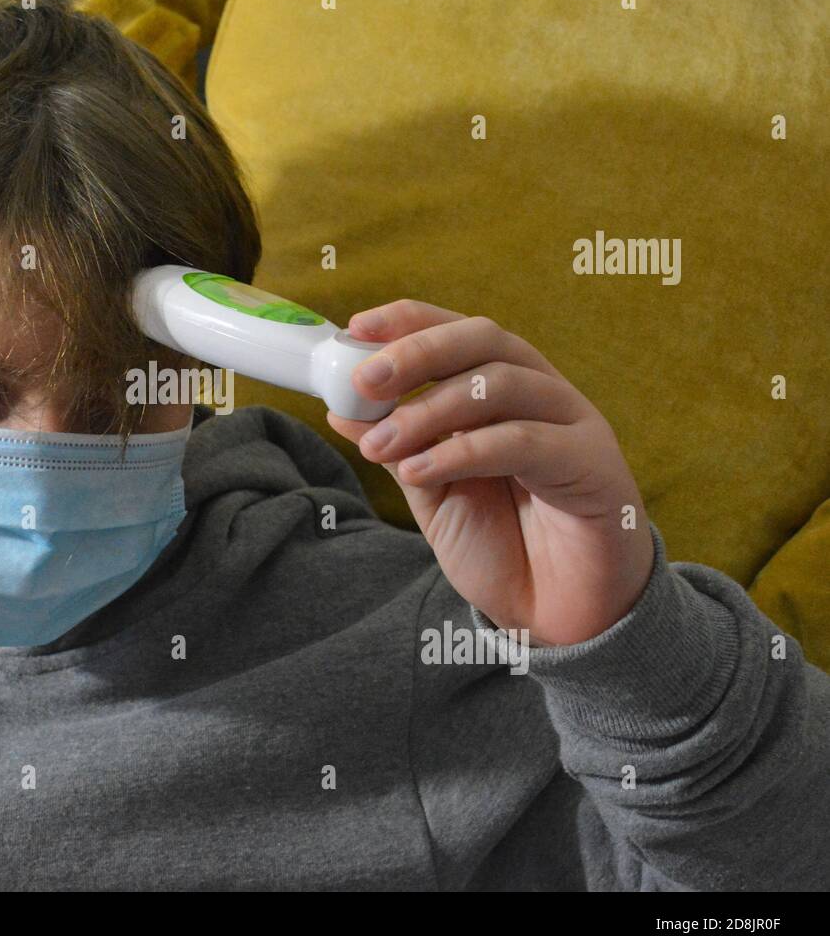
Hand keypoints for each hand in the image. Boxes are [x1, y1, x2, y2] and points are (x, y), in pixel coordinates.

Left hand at [327, 299, 654, 645]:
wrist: (555, 613)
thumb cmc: (500, 545)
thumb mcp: (431, 491)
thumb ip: (397, 446)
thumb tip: (340, 409)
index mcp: (503, 389)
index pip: (459, 332)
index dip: (409, 321)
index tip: (355, 328)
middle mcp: (542, 393)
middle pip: (485, 340)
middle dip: (418, 353)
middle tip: (366, 380)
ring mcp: (574, 423)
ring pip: (502, 385)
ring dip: (430, 411)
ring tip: (382, 446)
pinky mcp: (595, 463)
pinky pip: (526, 441)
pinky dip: (464, 451)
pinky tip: (419, 471)